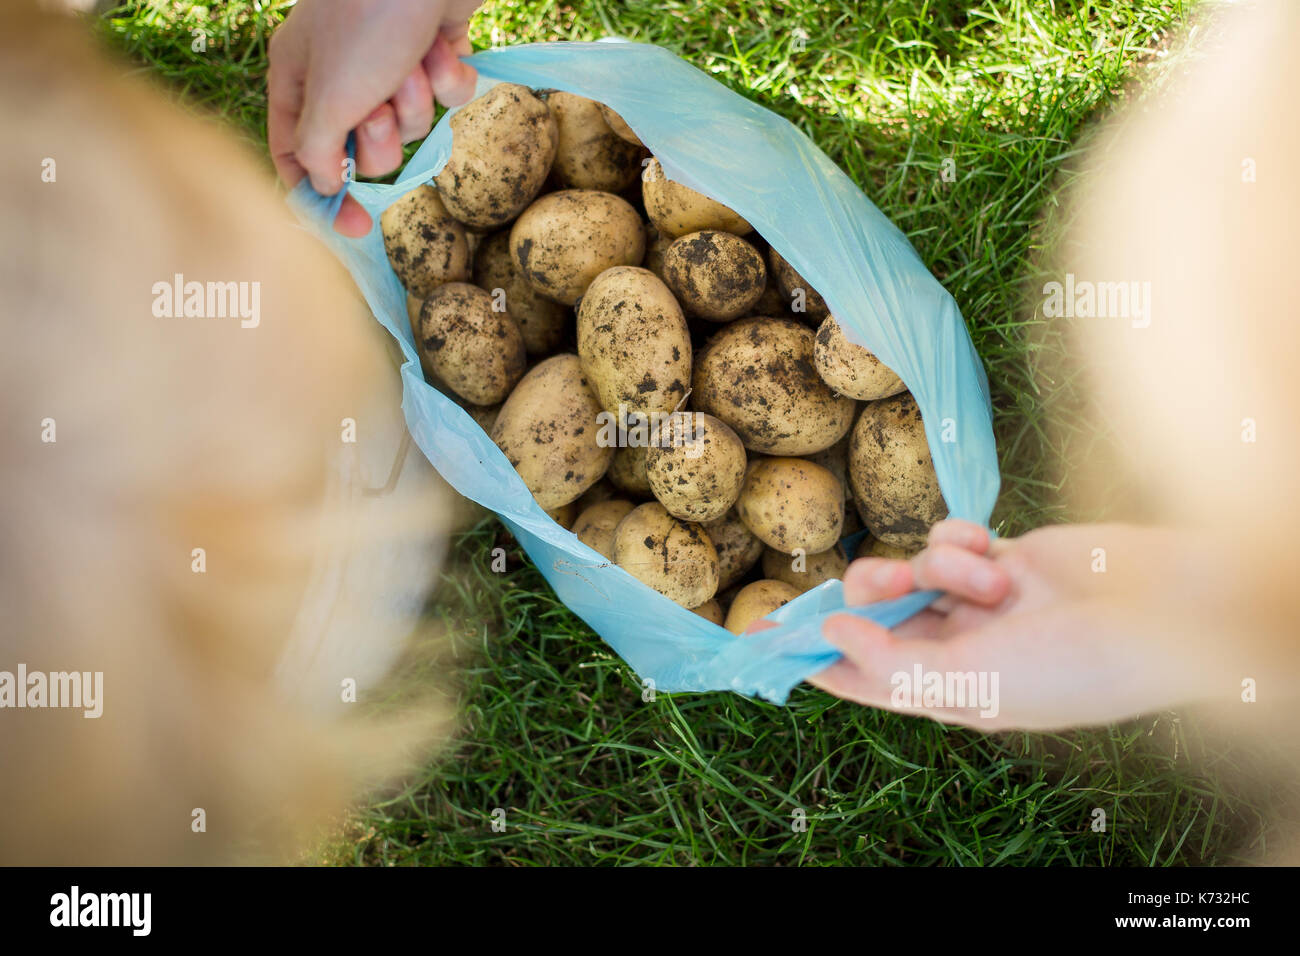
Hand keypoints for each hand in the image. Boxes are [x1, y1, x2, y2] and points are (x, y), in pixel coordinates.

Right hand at [268, 0, 481, 236]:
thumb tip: (325, 187)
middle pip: (364, 149)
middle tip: (380, 106)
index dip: (323, 194)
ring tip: (411, 63)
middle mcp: (340, 71)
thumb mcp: (331, 99)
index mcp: (297, 77)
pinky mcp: (433, 51)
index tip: (353, 227)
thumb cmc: (367, 22)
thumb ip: (321, 151)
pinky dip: (448, 76)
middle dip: (383, 136)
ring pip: (410, 123)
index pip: (295, 153)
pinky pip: (446, 94)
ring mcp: (388, 61)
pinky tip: (441, 48)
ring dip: (417, 100)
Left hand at [807, 520, 1228, 729]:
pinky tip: (1000, 552)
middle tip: (877, 582)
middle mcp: (956, 647)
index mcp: (950, 691)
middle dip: (871, 596)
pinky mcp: (998, 555)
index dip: (814, 660)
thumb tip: (831, 635)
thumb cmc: (1072, 665)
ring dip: (935, 566)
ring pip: (909, 568)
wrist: (1157, 611)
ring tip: (981, 577)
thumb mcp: (976, 682)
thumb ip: (893, 663)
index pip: (862, 677)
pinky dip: (964, 540)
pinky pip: (948, 537)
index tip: (761, 643)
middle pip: (876, 616)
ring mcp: (976, 600)